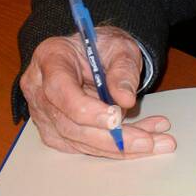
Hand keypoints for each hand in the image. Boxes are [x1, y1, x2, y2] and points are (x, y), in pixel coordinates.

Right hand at [20, 26, 176, 159]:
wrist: (94, 54)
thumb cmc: (102, 47)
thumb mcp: (120, 47)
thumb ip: (123, 70)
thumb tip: (125, 100)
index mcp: (50, 58)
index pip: (59, 90)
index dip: (86, 109)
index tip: (115, 118)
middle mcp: (40, 89)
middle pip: (69, 124)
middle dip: (111, 137)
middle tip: (148, 140)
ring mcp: (44, 114)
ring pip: (78, 141)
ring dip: (119, 146)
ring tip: (155, 140)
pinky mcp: (56, 132)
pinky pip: (84, 146)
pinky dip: (115, 148)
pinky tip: (142, 140)